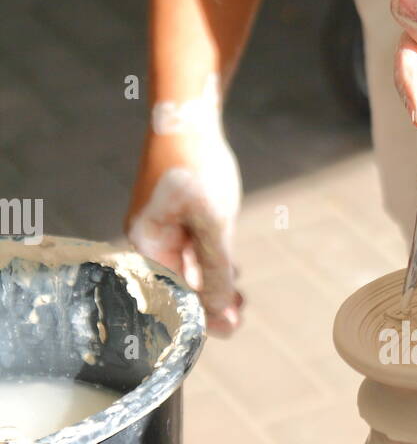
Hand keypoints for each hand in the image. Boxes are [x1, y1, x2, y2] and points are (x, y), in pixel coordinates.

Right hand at [126, 130, 242, 336]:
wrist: (187, 115)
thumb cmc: (196, 166)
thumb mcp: (212, 223)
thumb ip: (215, 269)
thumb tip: (220, 313)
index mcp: (147, 245)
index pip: (173, 295)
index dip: (202, 316)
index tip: (231, 328)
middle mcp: (150, 240)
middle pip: (181, 285)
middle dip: (212, 303)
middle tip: (241, 317)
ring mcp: (165, 228)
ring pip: (191, 269)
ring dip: (217, 286)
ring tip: (242, 302)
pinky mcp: (180, 216)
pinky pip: (196, 250)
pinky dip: (215, 264)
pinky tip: (236, 276)